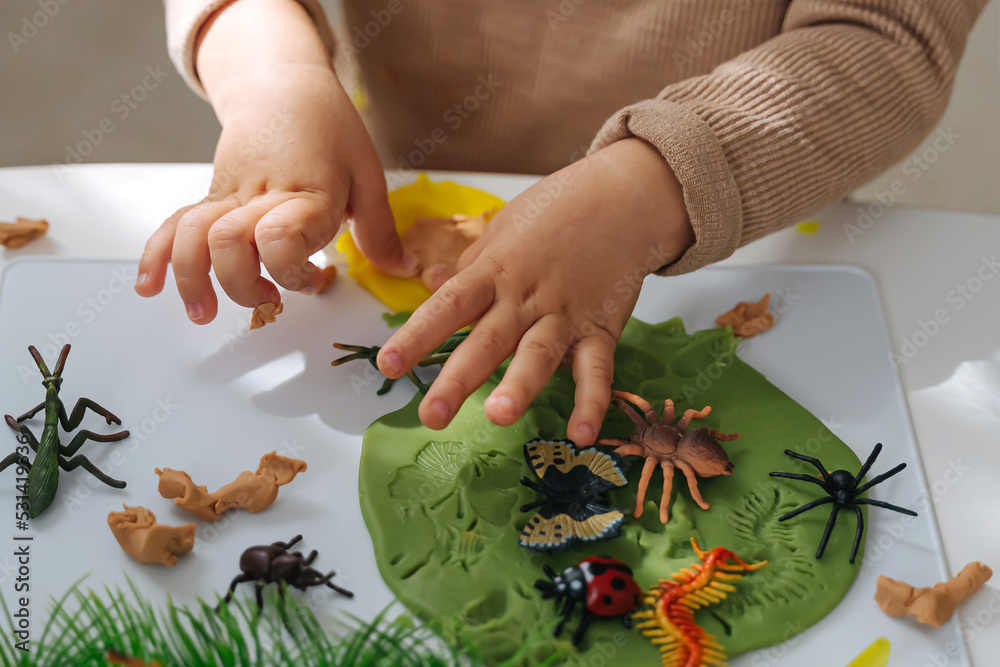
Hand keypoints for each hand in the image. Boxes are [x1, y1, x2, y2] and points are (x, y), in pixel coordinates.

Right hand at [135, 0, 415, 321]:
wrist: (283, 85)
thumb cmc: (330, 127)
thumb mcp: (368, 174)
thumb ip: (380, 230)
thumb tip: (402, 270)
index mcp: (306, 192)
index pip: (280, 235)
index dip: (291, 266)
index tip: (317, 277)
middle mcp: (260, 195)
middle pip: (226, 245)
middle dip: (243, 286)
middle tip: (272, 301)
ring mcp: (228, 195)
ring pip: (191, 237)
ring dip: (192, 281)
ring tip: (204, 314)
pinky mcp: (212, 197)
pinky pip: (175, 225)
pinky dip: (156, 256)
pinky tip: (148, 287)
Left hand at [377, 138, 693, 444]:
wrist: (625, 197)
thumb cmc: (558, 210)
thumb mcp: (503, 229)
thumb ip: (470, 265)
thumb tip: (429, 282)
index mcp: (494, 270)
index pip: (449, 306)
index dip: (417, 335)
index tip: (388, 365)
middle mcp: (526, 296)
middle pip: (487, 339)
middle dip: (459, 379)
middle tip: (432, 415)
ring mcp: (565, 313)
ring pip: (538, 353)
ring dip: (520, 385)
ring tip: (499, 415)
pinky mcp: (602, 328)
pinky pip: (597, 369)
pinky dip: (593, 402)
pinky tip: (582, 436)